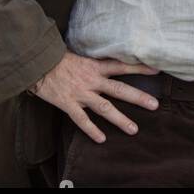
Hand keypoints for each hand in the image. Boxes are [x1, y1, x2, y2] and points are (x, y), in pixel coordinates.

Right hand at [28, 51, 160, 143]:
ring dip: (120, 119)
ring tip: (134, 130)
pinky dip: (91, 130)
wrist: (36, 64)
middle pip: (120, 90)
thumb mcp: (81, 55)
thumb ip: (96, 61)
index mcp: (96, 66)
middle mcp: (92, 80)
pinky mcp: (68, 104)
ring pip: (105, 108)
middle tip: (155, 105)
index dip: (140, 67)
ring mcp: (81, 94)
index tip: (157, 70)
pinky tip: (101, 139)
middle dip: (138, 98)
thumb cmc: (59, 58)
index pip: (122, 66)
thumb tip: (111, 59)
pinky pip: (81, 120)